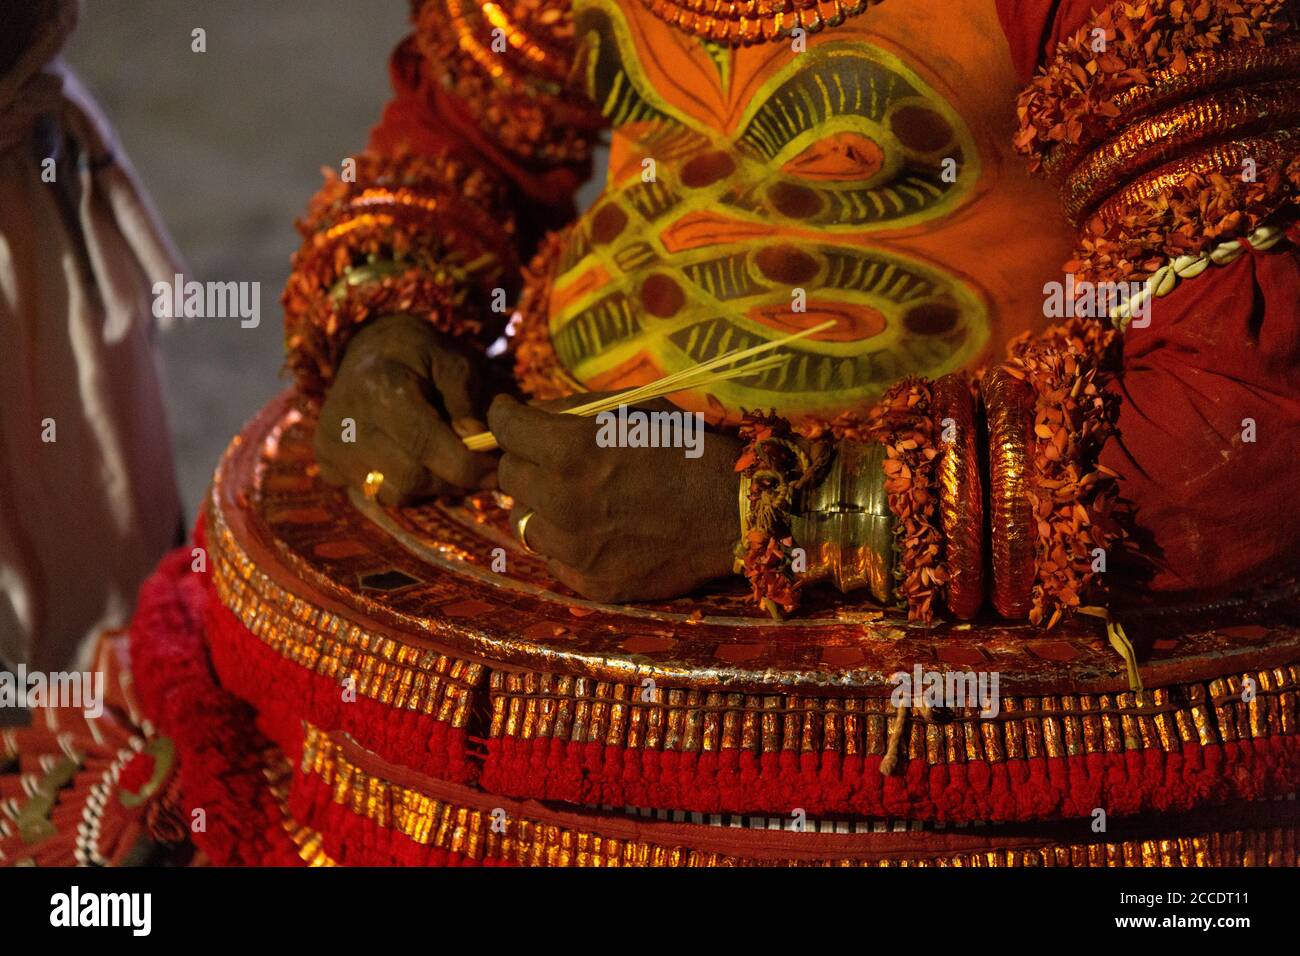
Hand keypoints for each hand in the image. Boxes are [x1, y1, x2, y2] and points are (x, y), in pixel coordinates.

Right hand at [314, 313, 496, 505]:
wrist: (368, 351)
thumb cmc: (420, 356)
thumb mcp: (452, 362)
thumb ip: (466, 401)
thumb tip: (477, 442)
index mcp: (380, 388)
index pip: (428, 445)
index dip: (469, 467)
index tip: (498, 471)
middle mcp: (347, 421)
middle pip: (410, 479)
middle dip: (451, 480)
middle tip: (476, 469)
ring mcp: (331, 446)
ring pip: (393, 494)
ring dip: (427, 487)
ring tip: (443, 462)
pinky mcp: (326, 465)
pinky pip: (374, 495)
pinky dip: (402, 486)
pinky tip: (412, 461)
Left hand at [487, 394, 741, 602]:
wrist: (736, 512)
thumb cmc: (690, 450)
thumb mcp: (633, 410)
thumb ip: (572, 412)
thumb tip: (528, 416)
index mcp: (571, 451)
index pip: (503, 427)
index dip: (505, 416)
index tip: (511, 415)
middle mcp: (563, 502)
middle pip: (507, 477)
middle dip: (524, 461)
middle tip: (551, 459)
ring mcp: (575, 550)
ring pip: (524, 522)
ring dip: (542, 507)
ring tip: (579, 499)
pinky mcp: (591, 584)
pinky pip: (554, 559)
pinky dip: (567, 543)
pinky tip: (600, 531)